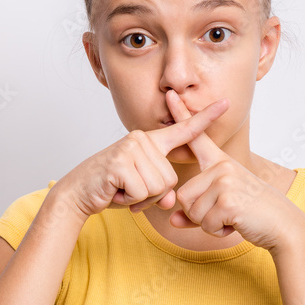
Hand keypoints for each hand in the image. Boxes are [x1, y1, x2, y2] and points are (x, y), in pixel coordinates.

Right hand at [58, 98, 230, 218]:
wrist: (78, 192)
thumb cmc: (111, 188)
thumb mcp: (143, 191)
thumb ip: (162, 193)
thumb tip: (173, 201)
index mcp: (150, 142)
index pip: (182, 129)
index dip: (205, 118)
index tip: (226, 103)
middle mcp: (142, 139)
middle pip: (170, 180)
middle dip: (151, 195)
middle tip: (128, 190)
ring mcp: (131, 148)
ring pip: (158, 188)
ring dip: (140, 199)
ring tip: (121, 190)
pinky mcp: (121, 162)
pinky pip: (142, 192)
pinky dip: (130, 200)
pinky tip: (116, 192)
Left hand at [164, 89, 298, 250]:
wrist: (284, 226)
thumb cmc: (254, 215)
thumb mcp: (222, 209)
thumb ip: (194, 212)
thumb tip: (171, 220)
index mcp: (221, 162)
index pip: (197, 137)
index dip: (182, 115)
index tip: (170, 94)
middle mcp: (222, 166)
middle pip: (183, 196)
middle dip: (199, 215)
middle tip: (226, 212)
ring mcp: (225, 181)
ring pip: (192, 212)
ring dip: (208, 224)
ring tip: (233, 217)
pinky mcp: (227, 200)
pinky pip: (205, 224)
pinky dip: (217, 231)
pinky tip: (236, 223)